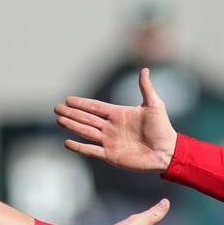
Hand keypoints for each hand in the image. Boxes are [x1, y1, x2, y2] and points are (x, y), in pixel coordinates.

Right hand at [55, 68, 177, 173]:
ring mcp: (109, 141)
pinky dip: (79, 147)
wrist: (167, 152)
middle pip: (86, 118)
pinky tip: (67, 142)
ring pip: (86, 132)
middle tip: (56, 108)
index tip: (68, 99)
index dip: (82, 103)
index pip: (95, 107)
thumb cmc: (162, 128)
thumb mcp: (154, 105)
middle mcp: (111, 127)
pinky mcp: (110, 155)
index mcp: (118, 114)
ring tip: (59, 120)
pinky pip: (91, 150)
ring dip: (72, 126)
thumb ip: (146, 88)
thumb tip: (144, 69)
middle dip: (71, 113)